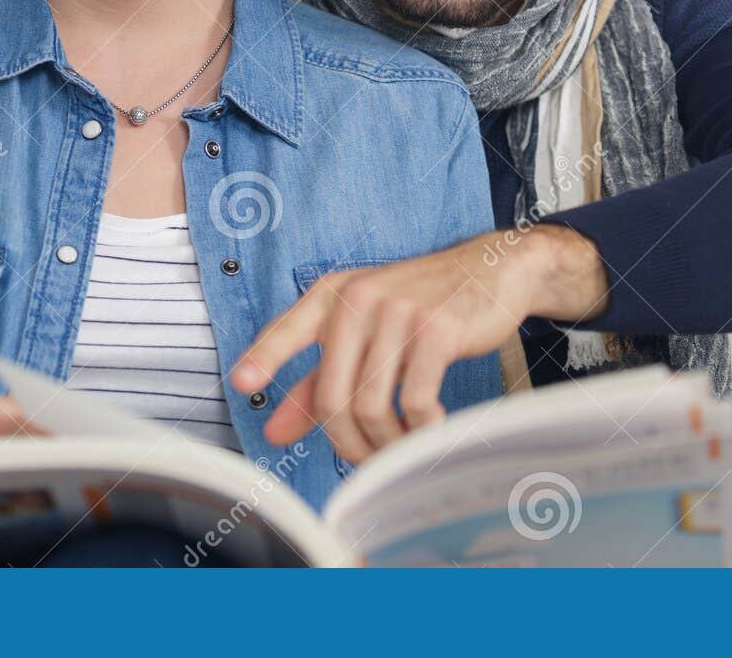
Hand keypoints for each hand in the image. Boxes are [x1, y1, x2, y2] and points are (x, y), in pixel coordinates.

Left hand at [229, 224, 609, 463]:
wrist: (491, 269)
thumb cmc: (424, 306)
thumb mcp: (367, 333)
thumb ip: (320, 380)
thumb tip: (275, 430)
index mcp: (334, 296)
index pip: (288, 328)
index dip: (264, 356)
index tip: (240, 382)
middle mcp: (359, 298)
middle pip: (333, 396)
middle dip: (347, 443)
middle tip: (366, 461)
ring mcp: (397, 311)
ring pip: (371, 405)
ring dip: (386, 442)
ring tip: (400, 448)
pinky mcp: (436, 329)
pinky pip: (415, 400)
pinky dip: (421, 429)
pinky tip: (431, 429)